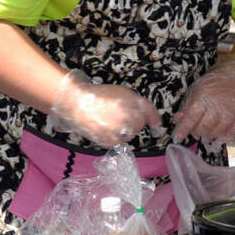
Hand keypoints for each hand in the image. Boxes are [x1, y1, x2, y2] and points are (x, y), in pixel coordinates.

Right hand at [47, 69, 161, 147]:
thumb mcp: (121, 92)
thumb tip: (146, 117)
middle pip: (139, 124)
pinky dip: (114, 138)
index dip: (154, 119)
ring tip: (110, 122)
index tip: (157, 126)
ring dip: (124, 131)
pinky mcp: (110, 140)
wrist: (77, 103)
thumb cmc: (99, 96)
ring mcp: (119, 129)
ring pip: (130, 134)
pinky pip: (119, 142)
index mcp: (132, 101)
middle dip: (133, 122)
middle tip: (120, 117)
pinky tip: (105, 129)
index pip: (149, 111)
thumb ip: (135, 103)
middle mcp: (128, 116)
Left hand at [173, 58, 234, 149]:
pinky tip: (219, 138)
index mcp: (203, 96)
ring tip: (206, 136)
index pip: (191, 118)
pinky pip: (232, 133)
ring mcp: (232, 111)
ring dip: (209, 137)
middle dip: (197, 133)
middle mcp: (218, 105)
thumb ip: (186, 105)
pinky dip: (224, 138)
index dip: (183, 130)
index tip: (177, 137)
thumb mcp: (195, 89)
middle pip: (204, 128)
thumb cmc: (214, 83)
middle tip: (195, 133)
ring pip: (218, 133)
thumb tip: (178, 119)